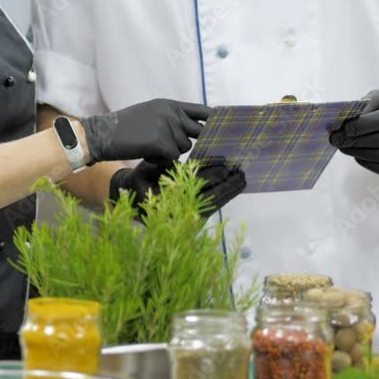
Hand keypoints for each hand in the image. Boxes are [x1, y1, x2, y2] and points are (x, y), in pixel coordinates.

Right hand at [82, 99, 211, 164]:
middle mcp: (172, 112)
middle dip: (186, 142)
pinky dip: (159, 160)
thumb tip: (189, 131)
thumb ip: (169, 119)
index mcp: (169, 104)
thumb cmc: (121, 128)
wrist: (101, 134)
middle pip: (195, 133)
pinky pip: (171, 158)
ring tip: (147, 146)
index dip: (216, 120)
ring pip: (183, 148)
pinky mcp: (162, 142)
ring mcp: (168, 126)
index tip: (229, 125)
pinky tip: (145, 154)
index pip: (201, 111)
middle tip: (171, 147)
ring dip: (168, 152)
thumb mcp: (148, 114)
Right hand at [109, 158, 246, 218]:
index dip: (209, 175)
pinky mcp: (193, 219)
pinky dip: (225, 196)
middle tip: (239, 172)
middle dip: (225, 185)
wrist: (135, 199)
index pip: (192, 187)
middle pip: (207, 199)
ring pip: (212, 206)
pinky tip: (235, 186)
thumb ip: (164, 164)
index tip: (224, 164)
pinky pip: (211, 208)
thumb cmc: (140, 181)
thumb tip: (185, 159)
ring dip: (229, 192)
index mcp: (163, 201)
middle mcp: (175, 213)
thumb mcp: (146, 169)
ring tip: (242, 179)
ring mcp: (185, 219)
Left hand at [329, 90, 378, 177]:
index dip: (356, 127)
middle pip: (378, 141)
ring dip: (357, 153)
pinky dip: (368, 164)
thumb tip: (342, 125)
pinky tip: (359, 156)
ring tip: (345, 147)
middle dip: (352, 142)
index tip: (338, 130)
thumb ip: (364, 108)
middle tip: (336, 141)